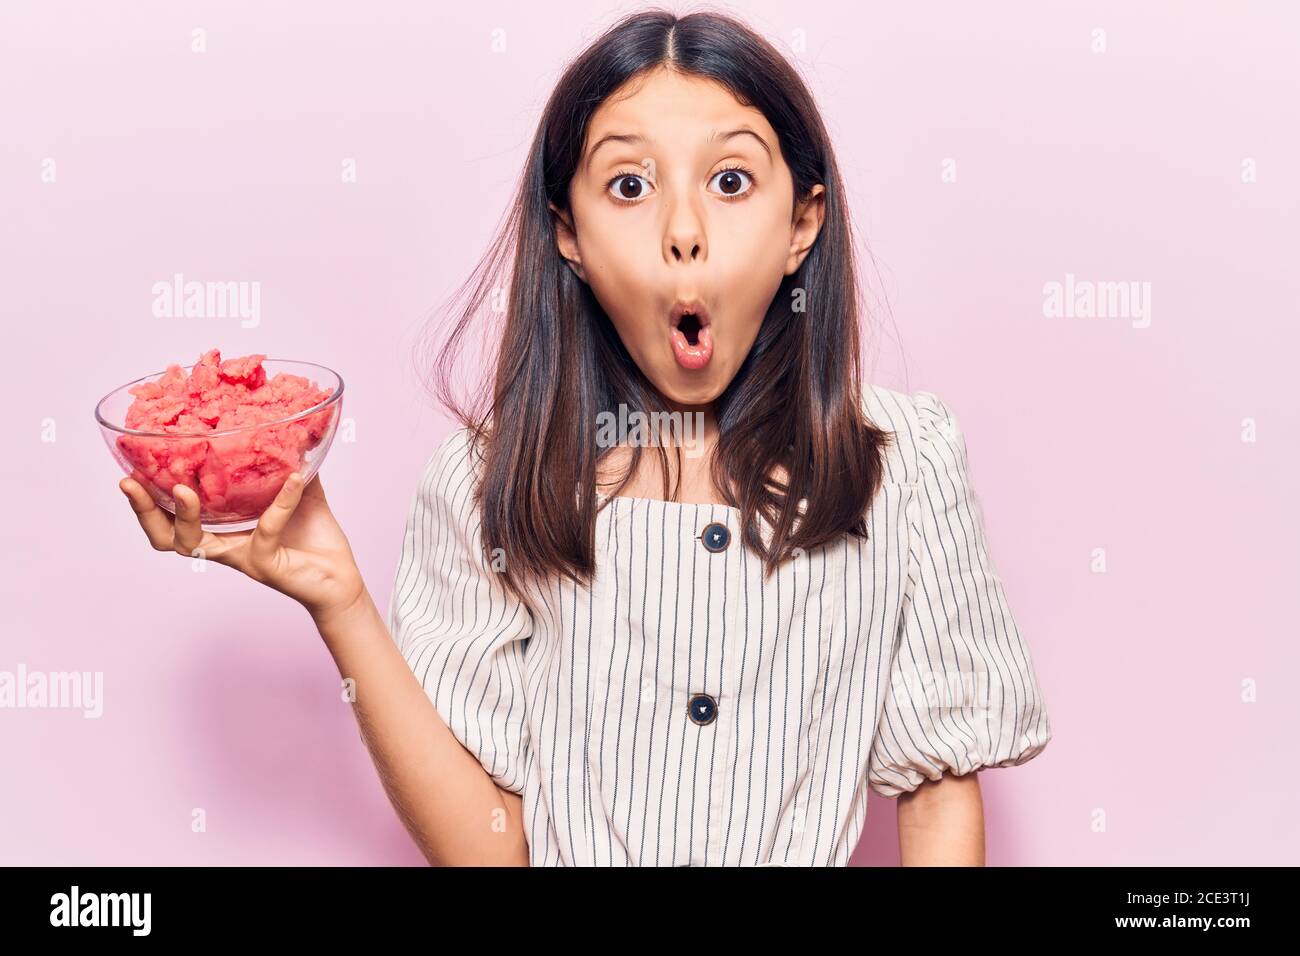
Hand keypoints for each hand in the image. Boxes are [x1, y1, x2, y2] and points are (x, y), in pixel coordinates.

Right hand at [119, 471, 366, 623]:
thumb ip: (286, 463)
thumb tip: (289, 424)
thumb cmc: (315, 539)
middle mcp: (225, 547)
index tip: (131, 468)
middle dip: (143, 509)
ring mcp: (242, 558)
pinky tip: (294, 481)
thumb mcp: (298, 492)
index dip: (148, 499)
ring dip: (182, 515)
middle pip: (164, 537)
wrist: (342, 579)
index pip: (171, 518)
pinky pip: (264, 530)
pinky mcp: (266, 564)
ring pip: (192, 544)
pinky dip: (279, 502)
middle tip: (130, 482)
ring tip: (183, 489)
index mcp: (224, 529)